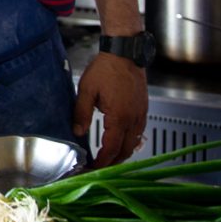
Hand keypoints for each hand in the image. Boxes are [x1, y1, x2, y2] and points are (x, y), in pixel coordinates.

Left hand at [72, 51, 147, 167]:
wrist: (125, 53)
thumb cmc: (106, 69)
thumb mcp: (87, 90)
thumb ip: (81, 112)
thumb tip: (77, 132)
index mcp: (119, 117)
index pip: (111, 148)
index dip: (102, 162)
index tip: (92, 168)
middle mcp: (134, 119)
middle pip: (126, 151)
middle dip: (112, 163)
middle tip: (98, 168)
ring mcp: (141, 115)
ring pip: (134, 144)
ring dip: (121, 154)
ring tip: (107, 158)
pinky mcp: (143, 110)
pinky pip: (138, 133)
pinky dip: (129, 143)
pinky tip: (119, 142)